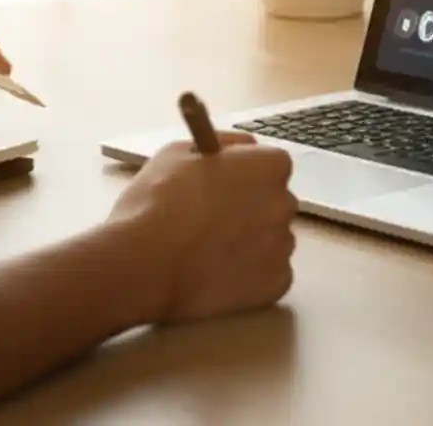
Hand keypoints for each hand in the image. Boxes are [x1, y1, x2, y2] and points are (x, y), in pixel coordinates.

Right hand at [109, 133, 296, 323]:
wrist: (147, 266)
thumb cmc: (158, 202)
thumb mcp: (178, 153)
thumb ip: (219, 147)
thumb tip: (238, 149)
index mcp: (269, 166)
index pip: (270, 163)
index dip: (244, 173)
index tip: (221, 183)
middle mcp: (285, 204)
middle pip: (273, 202)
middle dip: (250, 208)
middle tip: (211, 220)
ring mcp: (283, 247)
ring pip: (271, 240)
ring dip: (250, 242)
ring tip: (207, 252)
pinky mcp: (276, 285)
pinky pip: (267, 275)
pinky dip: (247, 276)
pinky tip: (215, 276)